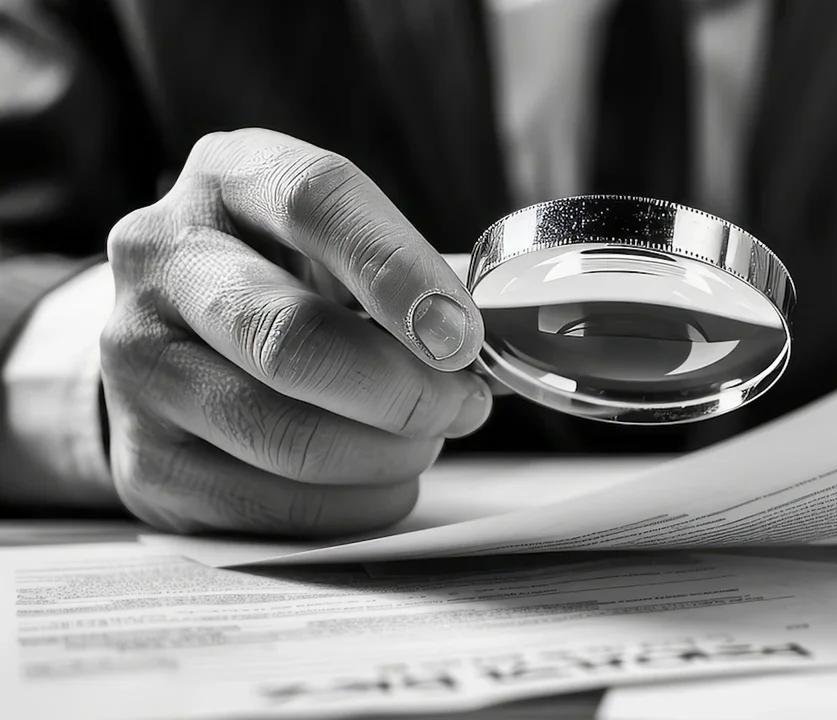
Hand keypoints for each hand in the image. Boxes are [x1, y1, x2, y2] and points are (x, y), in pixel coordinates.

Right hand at [102, 129, 490, 535]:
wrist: (175, 341)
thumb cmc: (293, 283)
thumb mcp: (343, 247)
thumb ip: (416, 280)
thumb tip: (497, 342)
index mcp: (231, 177)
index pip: (315, 201)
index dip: (399, 271)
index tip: (463, 337)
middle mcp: (163, 256)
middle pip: (290, 336)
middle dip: (402, 388)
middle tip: (463, 406)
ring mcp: (134, 360)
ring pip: (281, 433)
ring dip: (384, 453)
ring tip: (424, 440)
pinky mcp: (141, 457)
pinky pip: (265, 505)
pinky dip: (350, 505)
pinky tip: (380, 480)